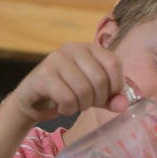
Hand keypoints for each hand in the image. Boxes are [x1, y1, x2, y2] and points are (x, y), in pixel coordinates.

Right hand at [8, 42, 129, 122]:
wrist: (33, 99)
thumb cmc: (67, 92)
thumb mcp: (93, 93)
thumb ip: (110, 97)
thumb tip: (123, 104)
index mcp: (89, 48)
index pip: (114, 63)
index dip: (116, 85)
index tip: (108, 97)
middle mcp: (73, 48)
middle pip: (100, 80)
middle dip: (98, 100)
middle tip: (87, 104)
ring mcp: (56, 59)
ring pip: (84, 91)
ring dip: (82, 106)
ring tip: (74, 104)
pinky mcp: (43, 75)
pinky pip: (67, 98)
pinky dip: (68, 109)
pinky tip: (63, 107)